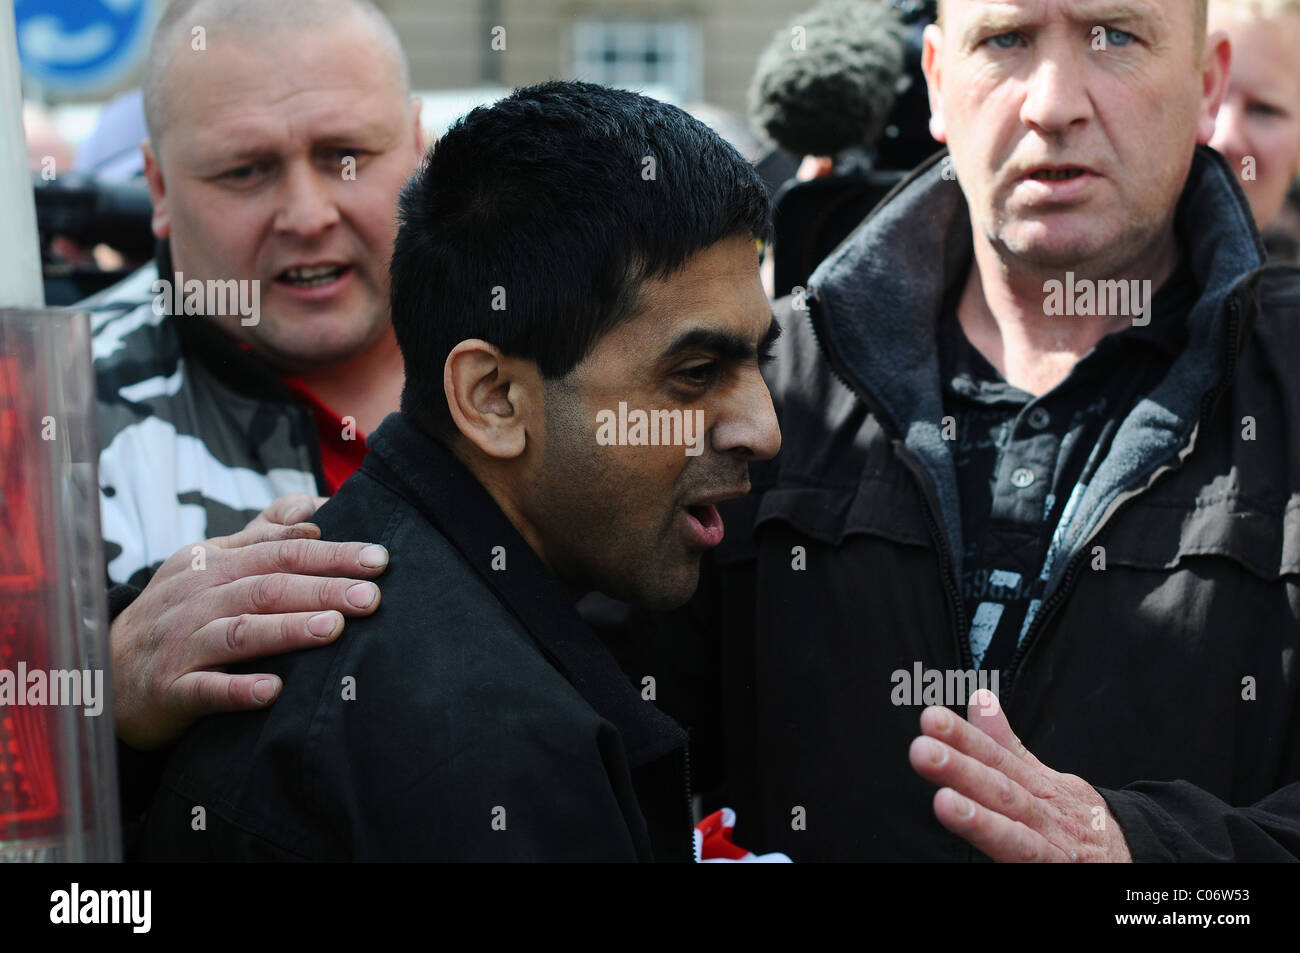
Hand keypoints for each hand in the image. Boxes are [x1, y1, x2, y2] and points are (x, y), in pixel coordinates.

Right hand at [111, 493, 387, 749]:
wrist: (107, 670)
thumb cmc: (181, 611)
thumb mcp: (213, 562)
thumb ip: (263, 533)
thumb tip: (314, 506)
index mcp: (216, 562)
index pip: (282, 551)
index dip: (332, 553)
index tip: (380, 558)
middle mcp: (198, 597)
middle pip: (268, 587)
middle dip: (324, 588)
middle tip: (373, 597)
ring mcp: (181, 644)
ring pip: (240, 632)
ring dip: (287, 630)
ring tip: (334, 629)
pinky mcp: (170, 690)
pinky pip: (205, 689)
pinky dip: (238, 689)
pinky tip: (273, 691)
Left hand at [908, 689, 1131, 861]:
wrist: (1134, 860)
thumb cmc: (1075, 818)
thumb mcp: (1044, 778)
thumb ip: (1005, 745)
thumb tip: (978, 696)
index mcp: (1037, 786)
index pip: (996, 758)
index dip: (965, 739)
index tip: (930, 719)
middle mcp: (1047, 816)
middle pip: (1004, 791)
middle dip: (964, 771)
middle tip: (923, 750)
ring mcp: (1055, 851)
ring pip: (1017, 837)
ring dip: (980, 821)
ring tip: (943, 803)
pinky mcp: (1059, 876)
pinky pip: (1032, 867)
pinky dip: (1013, 859)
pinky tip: (981, 856)